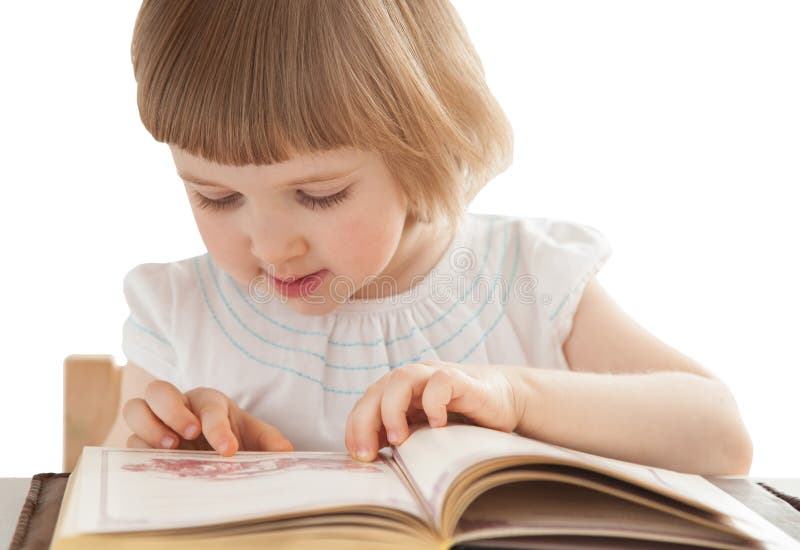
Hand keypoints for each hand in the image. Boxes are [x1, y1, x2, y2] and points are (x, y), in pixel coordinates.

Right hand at [122, 381, 293, 456]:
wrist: (210, 449)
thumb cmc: (232, 436)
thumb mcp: (254, 437)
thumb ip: (270, 442)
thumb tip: (285, 452)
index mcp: (207, 402)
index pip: (209, 408)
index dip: (218, 429)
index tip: (229, 450)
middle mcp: (177, 406)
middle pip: (158, 390)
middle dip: (171, 411)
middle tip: (189, 436)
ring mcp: (154, 423)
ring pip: (134, 408)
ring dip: (147, 427)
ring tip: (168, 448)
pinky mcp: (140, 443)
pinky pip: (127, 441)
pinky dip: (137, 450)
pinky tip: (152, 463)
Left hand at [345, 360, 521, 461]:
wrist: (506, 399)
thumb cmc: (463, 419)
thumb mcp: (425, 432)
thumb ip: (401, 437)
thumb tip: (370, 460)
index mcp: (398, 391)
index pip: (365, 403)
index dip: (356, 428)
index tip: (359, 457)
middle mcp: (413, 379)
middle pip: (376, 390)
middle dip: (365, 422)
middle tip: (367, 454)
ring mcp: (435, 376)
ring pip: (401, 379)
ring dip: (392, 410)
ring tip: (399, 440)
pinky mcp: (461, 379)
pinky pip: (440, 381)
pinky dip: (433, 402)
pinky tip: (437, 425)